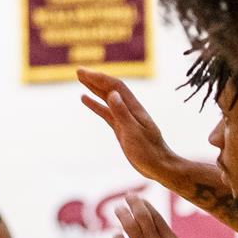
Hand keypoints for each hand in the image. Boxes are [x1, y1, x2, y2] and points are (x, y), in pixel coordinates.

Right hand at [79, 69, 181, 185]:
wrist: (160, 167)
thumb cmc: (149, 152)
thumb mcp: (134, 132)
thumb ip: (122, 113)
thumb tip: (112, 94)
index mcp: (134, 108)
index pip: (115, 87)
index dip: (100, 78)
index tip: (84, 73)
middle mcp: (129, 110)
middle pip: (110, 89)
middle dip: (94, 79)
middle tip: (78, 71)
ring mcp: (125, 118)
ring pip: (107, 98)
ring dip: (94, 88)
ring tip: (80, 79)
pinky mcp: (121, 128)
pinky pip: (105, 112)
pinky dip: (95, 104)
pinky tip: (85, 99)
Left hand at [112, 197, 195, 237]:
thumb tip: (158, 228)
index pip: (157, 217)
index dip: (147, 206)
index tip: (140, 200)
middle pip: (143, 216)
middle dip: (135, 203)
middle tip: (128, 196)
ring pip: (130, 226)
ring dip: (123, 215)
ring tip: (118, 209)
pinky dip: (117, 237)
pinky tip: (117, 235)